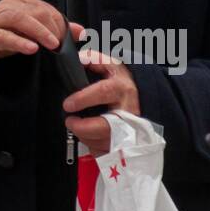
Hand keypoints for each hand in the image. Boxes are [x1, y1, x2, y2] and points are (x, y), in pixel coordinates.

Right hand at [0, 0, 65, 69]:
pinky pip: (3, 36)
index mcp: (22, 2)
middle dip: (53, 28)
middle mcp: (9, 6)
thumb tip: (81, 31)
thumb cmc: (7, 36)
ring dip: (39, 32)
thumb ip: (56, 30)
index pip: (46, 8)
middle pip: (36, 12)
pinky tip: (31, 49)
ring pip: (20, 19)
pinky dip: (18, 42)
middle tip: (62, 46)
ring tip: (53, 44)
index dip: (60, 23)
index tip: (69, 40)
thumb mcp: (32, 33)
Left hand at [62, 34, 139, 155]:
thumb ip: (93, 60)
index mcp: (121, 89)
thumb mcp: (110, 65)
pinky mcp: (126, 144)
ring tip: (78, 125)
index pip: (103, 93)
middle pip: (105, 127)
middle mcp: (127, 111)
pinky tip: (90, 136)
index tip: (68, 104)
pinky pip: (105, 152)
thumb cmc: (121, 82)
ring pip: (103, 141)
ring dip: (85, 136)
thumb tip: (79, 59)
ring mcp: (129, 130)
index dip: (83, 99)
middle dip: (83, 128)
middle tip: (70, 121)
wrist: (142, 98)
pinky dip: (93, 146)